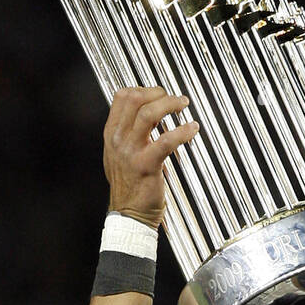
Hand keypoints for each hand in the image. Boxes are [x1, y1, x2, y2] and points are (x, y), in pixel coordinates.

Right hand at [104, 86, 198, 228]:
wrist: (129, 214)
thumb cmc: (129, 186)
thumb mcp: (120, 154)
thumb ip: (129, 133)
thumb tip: (150, 111)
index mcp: (111, 134)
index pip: (122, 97)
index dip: (144, 89)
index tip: (158, 94)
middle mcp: (118, 140)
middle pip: (136, 99)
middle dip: (159, 93)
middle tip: (175, 100)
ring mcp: (131, 152)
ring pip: (149, 113)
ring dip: (170, 104)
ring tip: (184, 106)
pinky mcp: (147, 165)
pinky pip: (167, 140)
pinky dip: (183, 130)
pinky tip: (192, 129)